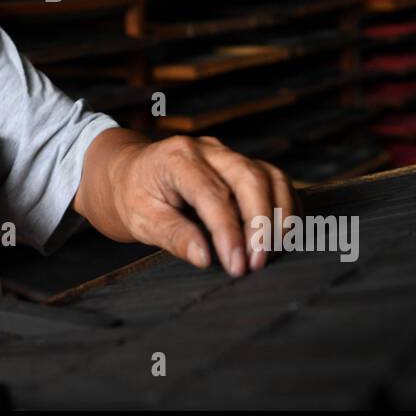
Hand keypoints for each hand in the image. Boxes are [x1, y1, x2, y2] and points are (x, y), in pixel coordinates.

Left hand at [107, 135, 300, 277]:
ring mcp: (228, 155)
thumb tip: (205, 258)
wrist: (130, 173)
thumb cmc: (133, 196)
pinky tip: (281, 237)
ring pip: (270, 177)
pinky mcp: (243, 166)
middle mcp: (207, 150)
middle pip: (249, 178)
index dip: (228, 232)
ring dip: (279, 216)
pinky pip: (276, 181)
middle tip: (257, 263)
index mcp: (176, 158)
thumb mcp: (140, 219)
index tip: (236, 266)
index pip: (212, 194)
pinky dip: (286, 207)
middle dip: (260, 223)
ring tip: (271, 254)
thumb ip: (173, 236)